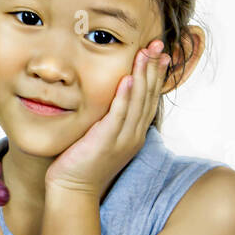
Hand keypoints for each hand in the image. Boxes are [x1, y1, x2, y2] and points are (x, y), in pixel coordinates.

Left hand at [44, 39, 169, 198]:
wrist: (73, 190)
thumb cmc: (83, 162)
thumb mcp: (102, 137)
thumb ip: (110, 118)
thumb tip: (110, 98)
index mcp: (134, 133)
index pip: (150, 98)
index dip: (156, 75)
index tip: (161, 55)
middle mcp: (133, 134)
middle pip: (148, 96)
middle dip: (154, 69)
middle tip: (158, 45)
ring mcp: (122, 139)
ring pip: (138, 102)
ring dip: (143, 75)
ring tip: (146, 53)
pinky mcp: (107, 141)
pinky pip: (118, 115)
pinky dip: (124, 96)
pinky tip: (127, 79)